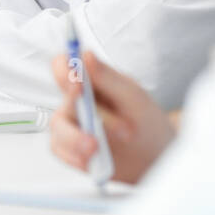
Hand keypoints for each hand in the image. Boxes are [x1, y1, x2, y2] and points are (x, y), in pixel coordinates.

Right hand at [49, 51, 174, 184]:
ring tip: (98, 148)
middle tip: (110, 125)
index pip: (63, 66)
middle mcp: (75, 102)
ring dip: (78, 138)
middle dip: (87, 115)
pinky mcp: (68, 149)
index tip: (78, 82)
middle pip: (62, 101)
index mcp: (90, 82)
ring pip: (59, 128)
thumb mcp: (133, 97)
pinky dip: (75, 156)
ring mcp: (70, 125)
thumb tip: (85, 55)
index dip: (64, 71)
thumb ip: (107, 77)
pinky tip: (92, 159)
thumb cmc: (146, 124)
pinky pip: (61, 150)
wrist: (155, 159)